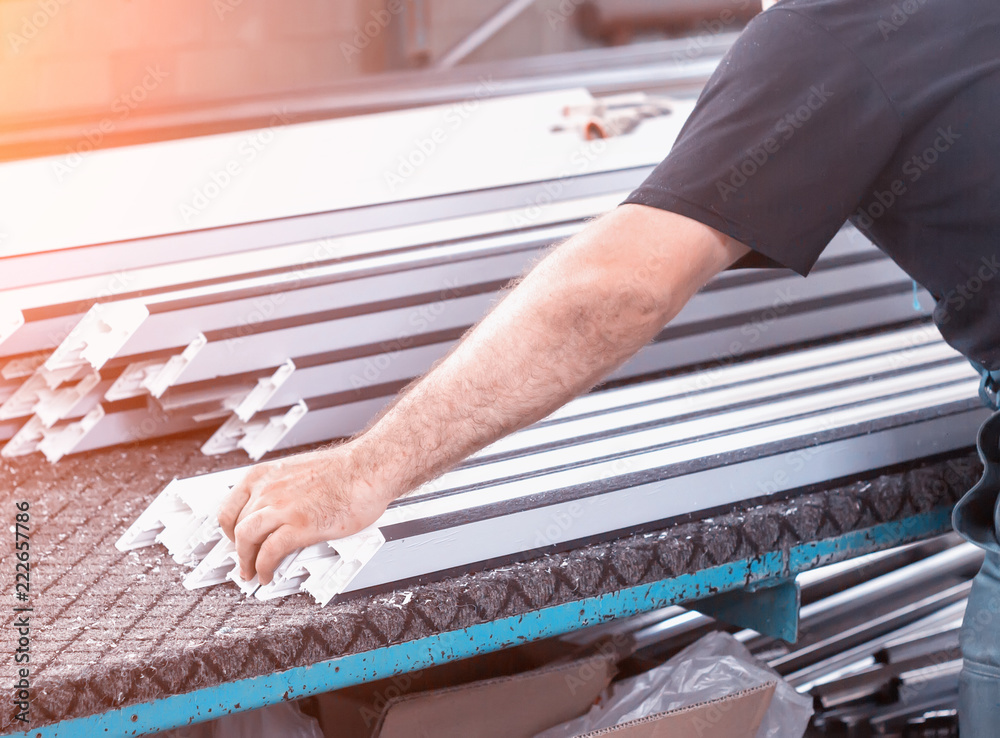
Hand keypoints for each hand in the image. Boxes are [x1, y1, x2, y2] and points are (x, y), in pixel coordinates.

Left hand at [218, 445, 389, 584]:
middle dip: (236, 549)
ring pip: (245, 539)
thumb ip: (283, 490)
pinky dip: (263, 567)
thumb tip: (280, 508)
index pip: (229, 505)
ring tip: (251, 572)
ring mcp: (283, 508)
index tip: (232, 539)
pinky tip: (268, 574)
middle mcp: (269, 489)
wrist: (368, 467)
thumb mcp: (300, 471)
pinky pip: (269, 553)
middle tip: (242, 560)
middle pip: (235, 526)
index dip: (227, 529)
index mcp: (267, 474)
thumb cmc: (346, 469)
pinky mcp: (300, 526)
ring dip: (245, 561)